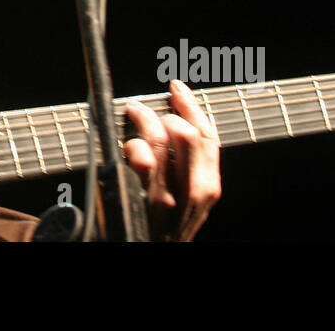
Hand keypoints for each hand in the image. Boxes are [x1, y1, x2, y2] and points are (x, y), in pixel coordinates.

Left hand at [122, 79, 220, 240]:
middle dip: (162, 113)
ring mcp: (166, 202)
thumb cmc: (158, 222)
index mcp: (208, 188)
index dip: (190, 106)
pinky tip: (127, 147)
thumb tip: (174, 116)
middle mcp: (193, 195)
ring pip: (159, 144)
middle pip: (186, 135)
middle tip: (140, 109)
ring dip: (141, 122)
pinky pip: (139, 162)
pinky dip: (131, 146)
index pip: (207, 137)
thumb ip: (186, 163)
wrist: (136, 247)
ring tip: (129, 120)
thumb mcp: (184, 194)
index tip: (175, 88)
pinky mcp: (142, 205)